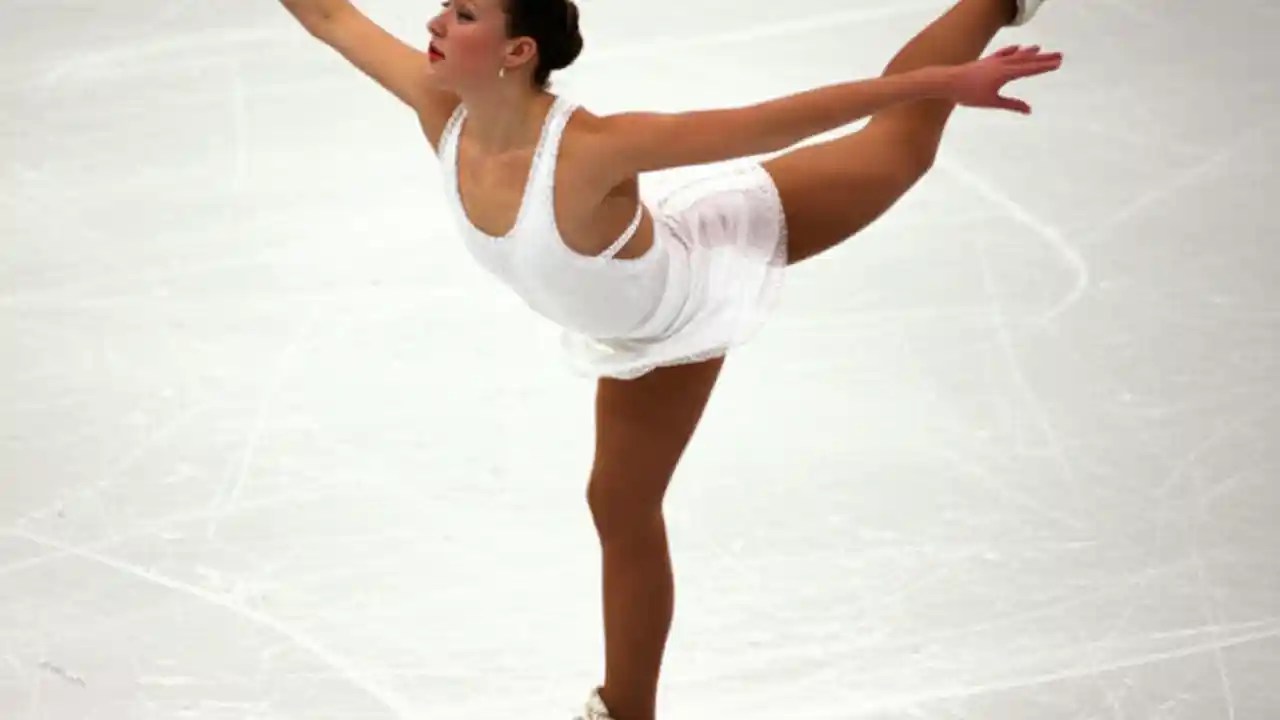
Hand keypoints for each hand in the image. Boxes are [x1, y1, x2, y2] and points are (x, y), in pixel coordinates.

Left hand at [947, 45, 1062, 114]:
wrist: (948, 81)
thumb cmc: (968, 94)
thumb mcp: (992, 102)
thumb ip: (1011, 105)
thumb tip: (1028, 110)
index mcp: (1006, 74)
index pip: (1030, 69)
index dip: (1044, 67)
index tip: (1058, 63)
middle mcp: (1002, 64)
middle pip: (1027, 61)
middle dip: (1043, 59)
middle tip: (1059, 56)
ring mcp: (994, 61)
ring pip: (1016, 55)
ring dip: (1029, 53)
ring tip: (1041, 49)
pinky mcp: (986, 61)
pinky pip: (1003, 53)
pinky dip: (1012, 50)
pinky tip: (1018, 48)